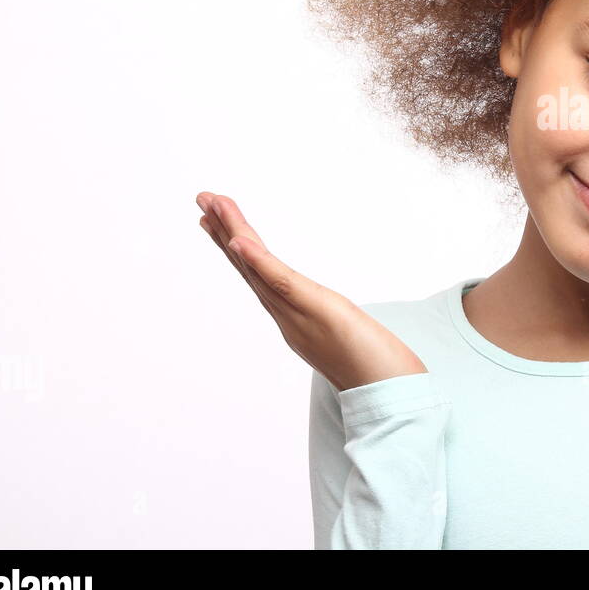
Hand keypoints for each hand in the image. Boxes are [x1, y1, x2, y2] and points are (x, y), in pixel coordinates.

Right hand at [195, 191, 428, 390]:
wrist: (386, 389)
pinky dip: (258, 261)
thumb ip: (333, 324)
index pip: (258, 274)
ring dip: (233, 235)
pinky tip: (238, 242)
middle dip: (224, 233)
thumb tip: (329, 312)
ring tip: (212, 206)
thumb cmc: (373, 365)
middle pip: (249, 267)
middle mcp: (286, 314)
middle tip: (202, 200)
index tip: (216, 220)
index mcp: (292, 316)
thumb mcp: (347, 335)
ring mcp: (296, 313)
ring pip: (258, 269)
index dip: (236, 247)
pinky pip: (280, 282)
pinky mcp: (314, 308)